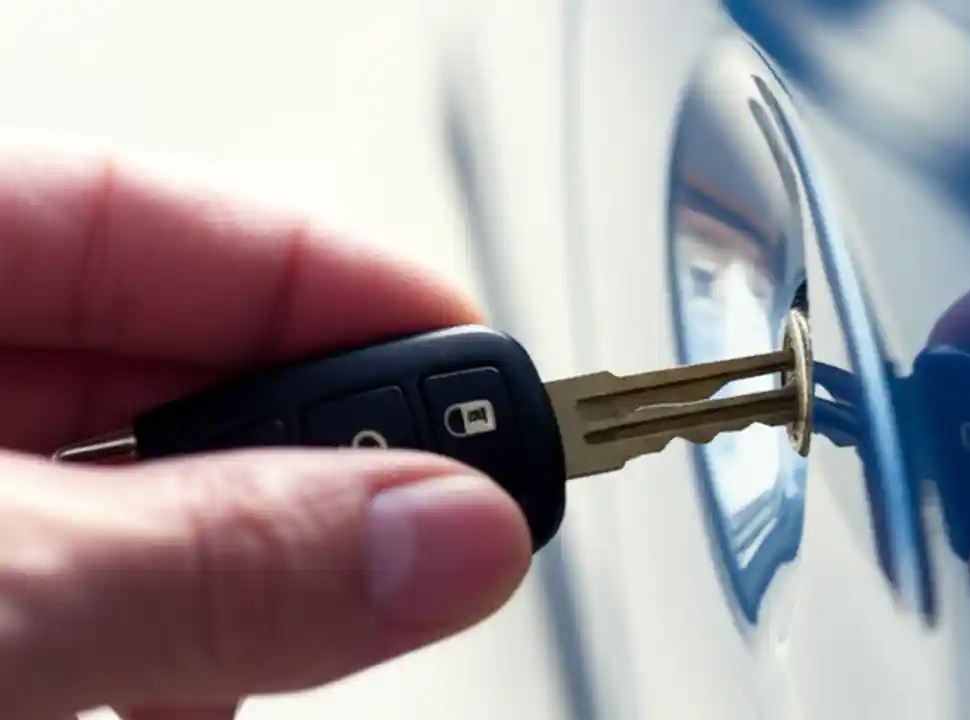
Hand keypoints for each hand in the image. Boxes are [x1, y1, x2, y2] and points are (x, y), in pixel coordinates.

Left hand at [0, 146, 531, 718]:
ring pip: (131, 495)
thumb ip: (210, 555)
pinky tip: (189, 690)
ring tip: (300, 648)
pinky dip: (159, 639)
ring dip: (242, 575)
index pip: (156, 217)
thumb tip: (450, 531)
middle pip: (163, 367)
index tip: (480, 383)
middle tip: (431, 536)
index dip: (338, 293)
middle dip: (306, 462)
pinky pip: (78, 586)